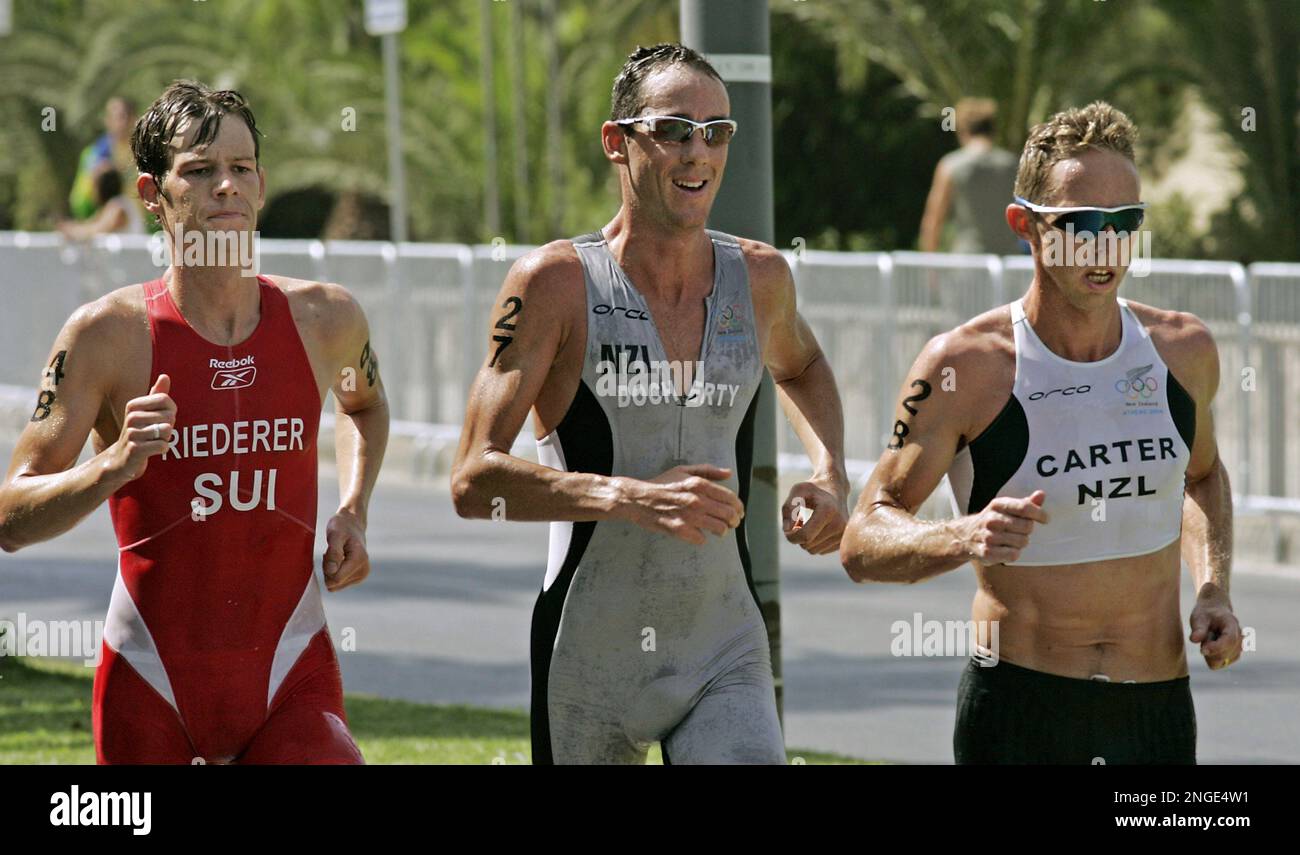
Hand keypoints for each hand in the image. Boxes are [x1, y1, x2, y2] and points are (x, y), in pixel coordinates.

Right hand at [110, 374, 174, 482]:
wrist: (120, 460)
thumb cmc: (138, 433)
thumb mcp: (146, 413)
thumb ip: (156, 395)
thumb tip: (165, 376)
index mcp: (134, 405)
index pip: (166, 400)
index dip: (170, 412)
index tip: (160, 419)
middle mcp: (131, 417)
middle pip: (169, 417)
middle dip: (168, 428)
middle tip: (153, 434)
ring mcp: (132, 433)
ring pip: (167, 431)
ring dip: (165, 439)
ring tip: (151, 441)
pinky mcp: (135, 449)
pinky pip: (163, 445)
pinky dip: (162, 449)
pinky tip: (150, 450)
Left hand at [322, 509, 369, 591]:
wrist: (352, 525)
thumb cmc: (342, 527)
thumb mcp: (335, 535)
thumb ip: (334, 553)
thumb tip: (331, 572)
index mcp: (360, 560)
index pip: (336, 579)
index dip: (326, 568)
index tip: (328, 552)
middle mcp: (364, 571)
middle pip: (334, 583)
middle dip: (328, 569)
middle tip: (331, 552)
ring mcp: (362, 576)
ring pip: (334, 585)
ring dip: (330, 571)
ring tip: (336, 555)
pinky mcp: (358, 579)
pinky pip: (337, 584)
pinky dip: (333, 573)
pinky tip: (339, 560)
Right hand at [624, 464, 743, 545]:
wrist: (638, 499)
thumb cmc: (661, 484)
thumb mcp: (684, 471)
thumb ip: (708, 471)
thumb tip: (728, 473)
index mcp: (699, 484)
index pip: (730, 498)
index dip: (738, 507)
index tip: (738, 512)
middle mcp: (696, 500)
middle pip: (729, 515)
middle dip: (734, 521)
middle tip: (731, 523)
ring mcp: (689, 516)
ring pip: (720, 529)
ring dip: (722, 531)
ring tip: (718, 530)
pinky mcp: (680, 530)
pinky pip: (701, 539)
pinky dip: (701, 538)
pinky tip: (697, 533)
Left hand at [782, 480, 847, 554]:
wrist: (835, 489)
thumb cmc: (813, 490)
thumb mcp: (797, 491)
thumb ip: (788, 508)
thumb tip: (787, 531)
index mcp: (828, 510)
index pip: (805, 536)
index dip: (791, 536)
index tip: (787, 529)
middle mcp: (839, 524)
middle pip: (807, 545)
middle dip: (798, 536)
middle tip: (800, 520)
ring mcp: (843, 534)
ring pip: (813, 551)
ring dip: (806, 540)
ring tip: (809, 523)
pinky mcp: (843, 541)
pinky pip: (820, 551)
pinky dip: (814, 543)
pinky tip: (818, 529)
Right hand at [959, 490, 1049, 563]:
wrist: (965, 536)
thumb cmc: (993, 521)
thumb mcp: (1006, 508)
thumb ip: (1025, 503)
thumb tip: (1041, 494)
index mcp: (997, 505)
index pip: (1024, 507)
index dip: (1039, 514)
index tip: (1045, 519)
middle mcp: (992, 519)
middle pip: (1027, 526)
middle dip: (1027, 530)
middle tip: (1019, 531)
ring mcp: (988, 536)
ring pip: (1022, 542)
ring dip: (1020, 543)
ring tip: (1010, 540)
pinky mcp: (987, 552)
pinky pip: (1013, 555)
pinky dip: (1013, 553)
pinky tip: (1005, 549)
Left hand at [1189, 585, 1241, 669]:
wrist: (1214, 613)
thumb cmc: (1206, 615)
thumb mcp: (1199, 617)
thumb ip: (1198, 629)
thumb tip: (1194, 640)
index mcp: (1232, 625)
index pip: (1229, 641)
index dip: (1216, 647)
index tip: (1202, 650)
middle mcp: (1239, 638)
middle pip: (1225, 654)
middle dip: (1210, 650)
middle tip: (1204, 638)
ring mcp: (1238, 648)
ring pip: (1221, 661)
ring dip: (1211, 654)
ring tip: (1210, 640)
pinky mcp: (1234, 656)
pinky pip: (1219, 664)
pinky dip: (1212, 657)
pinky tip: (1212, 646)